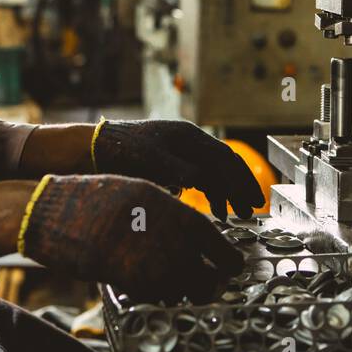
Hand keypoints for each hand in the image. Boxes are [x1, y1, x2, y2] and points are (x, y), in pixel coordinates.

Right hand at [20, 175, 243, 302]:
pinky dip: (156, 295)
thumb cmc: (99, 198)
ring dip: (181, 291)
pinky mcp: (133, 286)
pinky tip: (144, 281)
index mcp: (182, 217)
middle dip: (207, 284)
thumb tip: (194, 236)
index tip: (229, 269)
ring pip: (184, 294)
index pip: (224, 252)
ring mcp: (154, 269)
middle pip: (209, 281)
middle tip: (202, 283)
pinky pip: (158, 299)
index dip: (228, 264)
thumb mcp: (145, 193)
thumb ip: (173, 216)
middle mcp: (175, 245)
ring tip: (168, 280)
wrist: (59, 213)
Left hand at [92, 119, 265, 220]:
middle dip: (241, 187)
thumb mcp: (149, 158)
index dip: (241, 179)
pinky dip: (212, 194)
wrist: (98, 147)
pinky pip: (202, 179)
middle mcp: (190, 143)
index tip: (254, 199)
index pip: (224, 158)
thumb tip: (198, 179)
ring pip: (215, 174)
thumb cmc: (122, 149)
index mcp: (188, 136)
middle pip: (225, 165)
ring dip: (228, 193)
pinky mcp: (175, 165)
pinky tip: (216, 211)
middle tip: (254, 209)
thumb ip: (175, 168)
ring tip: (238, 215)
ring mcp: (183, 153)